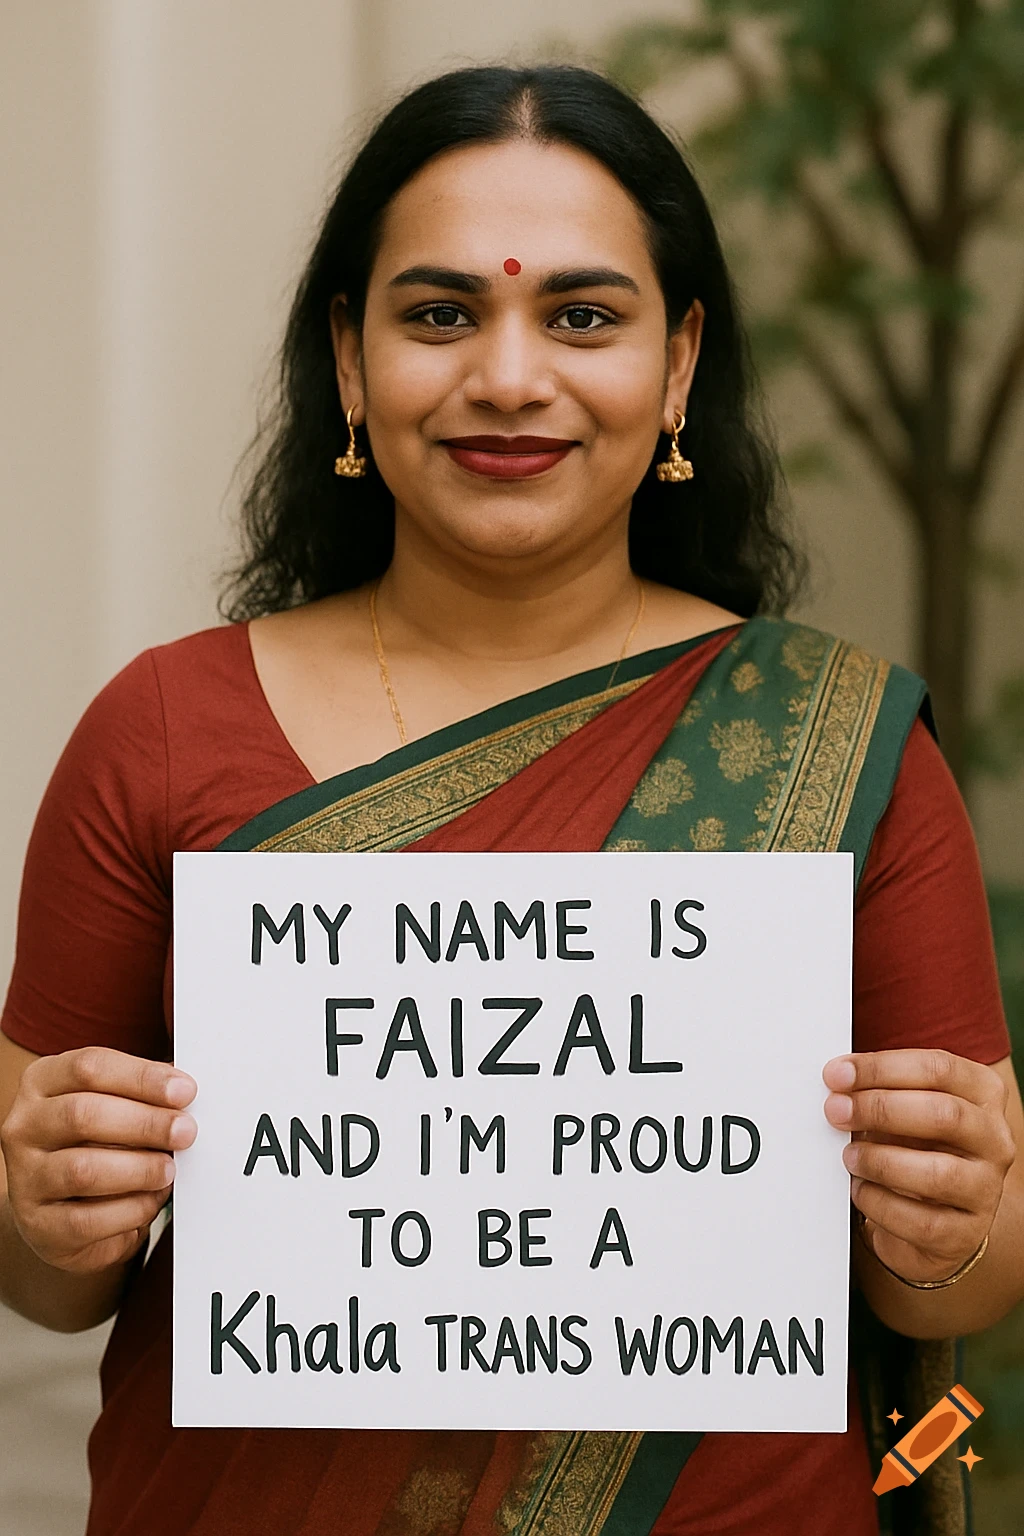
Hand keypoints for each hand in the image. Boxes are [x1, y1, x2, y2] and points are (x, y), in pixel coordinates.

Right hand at [1, 1046, 196, 1274]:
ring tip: (168, 1169)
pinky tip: (150, 1200)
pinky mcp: (39, 1224)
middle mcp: (24, 1126)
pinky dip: (130, 1209)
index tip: (185, 1090)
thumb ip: (142, 1092)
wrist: (62, 1207)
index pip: (89, 1067)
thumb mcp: (112, 1103)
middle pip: (84, 1114)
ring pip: (84, 1169)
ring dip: (139, 1169)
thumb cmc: (96, 1142)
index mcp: (42, 1082)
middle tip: (185, 1131)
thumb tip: (184, 1089)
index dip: (142, 1077)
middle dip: (146, 1122)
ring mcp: (25, 1177)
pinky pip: (88, 1219)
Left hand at [823, 1049, 1015, 1284]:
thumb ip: (880, 1091)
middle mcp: (994, 1140)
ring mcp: (985, 1189)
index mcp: (983, 1094)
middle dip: (880, 1110)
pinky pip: (921, 1221)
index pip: (939, 1069)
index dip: (882, 1068)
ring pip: (938, 1173)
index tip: (837, 1074)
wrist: (934, 1214)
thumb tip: (838, 1085)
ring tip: (850, 1156)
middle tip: (836, 1110)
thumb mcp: (905, 1109)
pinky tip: (862, 1191)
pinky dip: (881, 1204)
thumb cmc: (915, 1147)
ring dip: (881, 1162)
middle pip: (944, 1114)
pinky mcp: (965, 1234)